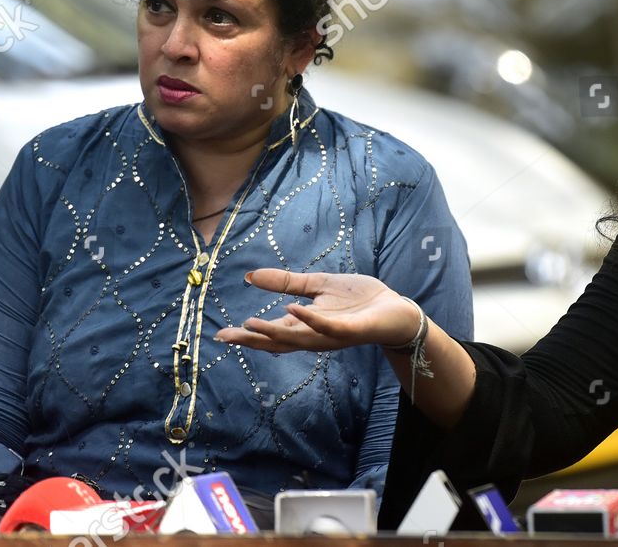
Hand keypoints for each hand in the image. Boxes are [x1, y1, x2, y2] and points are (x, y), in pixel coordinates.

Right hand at [214, 268, 419, 352]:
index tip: (221, 335)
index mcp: (305, 325)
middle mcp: (315, 335)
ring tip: (249, 323)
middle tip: (227, 336)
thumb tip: (251, 276)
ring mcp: (331, 334)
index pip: (271, 332)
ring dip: (274, 332)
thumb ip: (286, 283)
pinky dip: (310, 320)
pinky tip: (293, 309)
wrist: (395, 308)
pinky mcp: (350, 330)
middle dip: (252, 339)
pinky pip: (327, 328)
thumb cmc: (359, 300)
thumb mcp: (317, 285)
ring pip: (298, 338)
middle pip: (278, 341)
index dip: (247, 334)